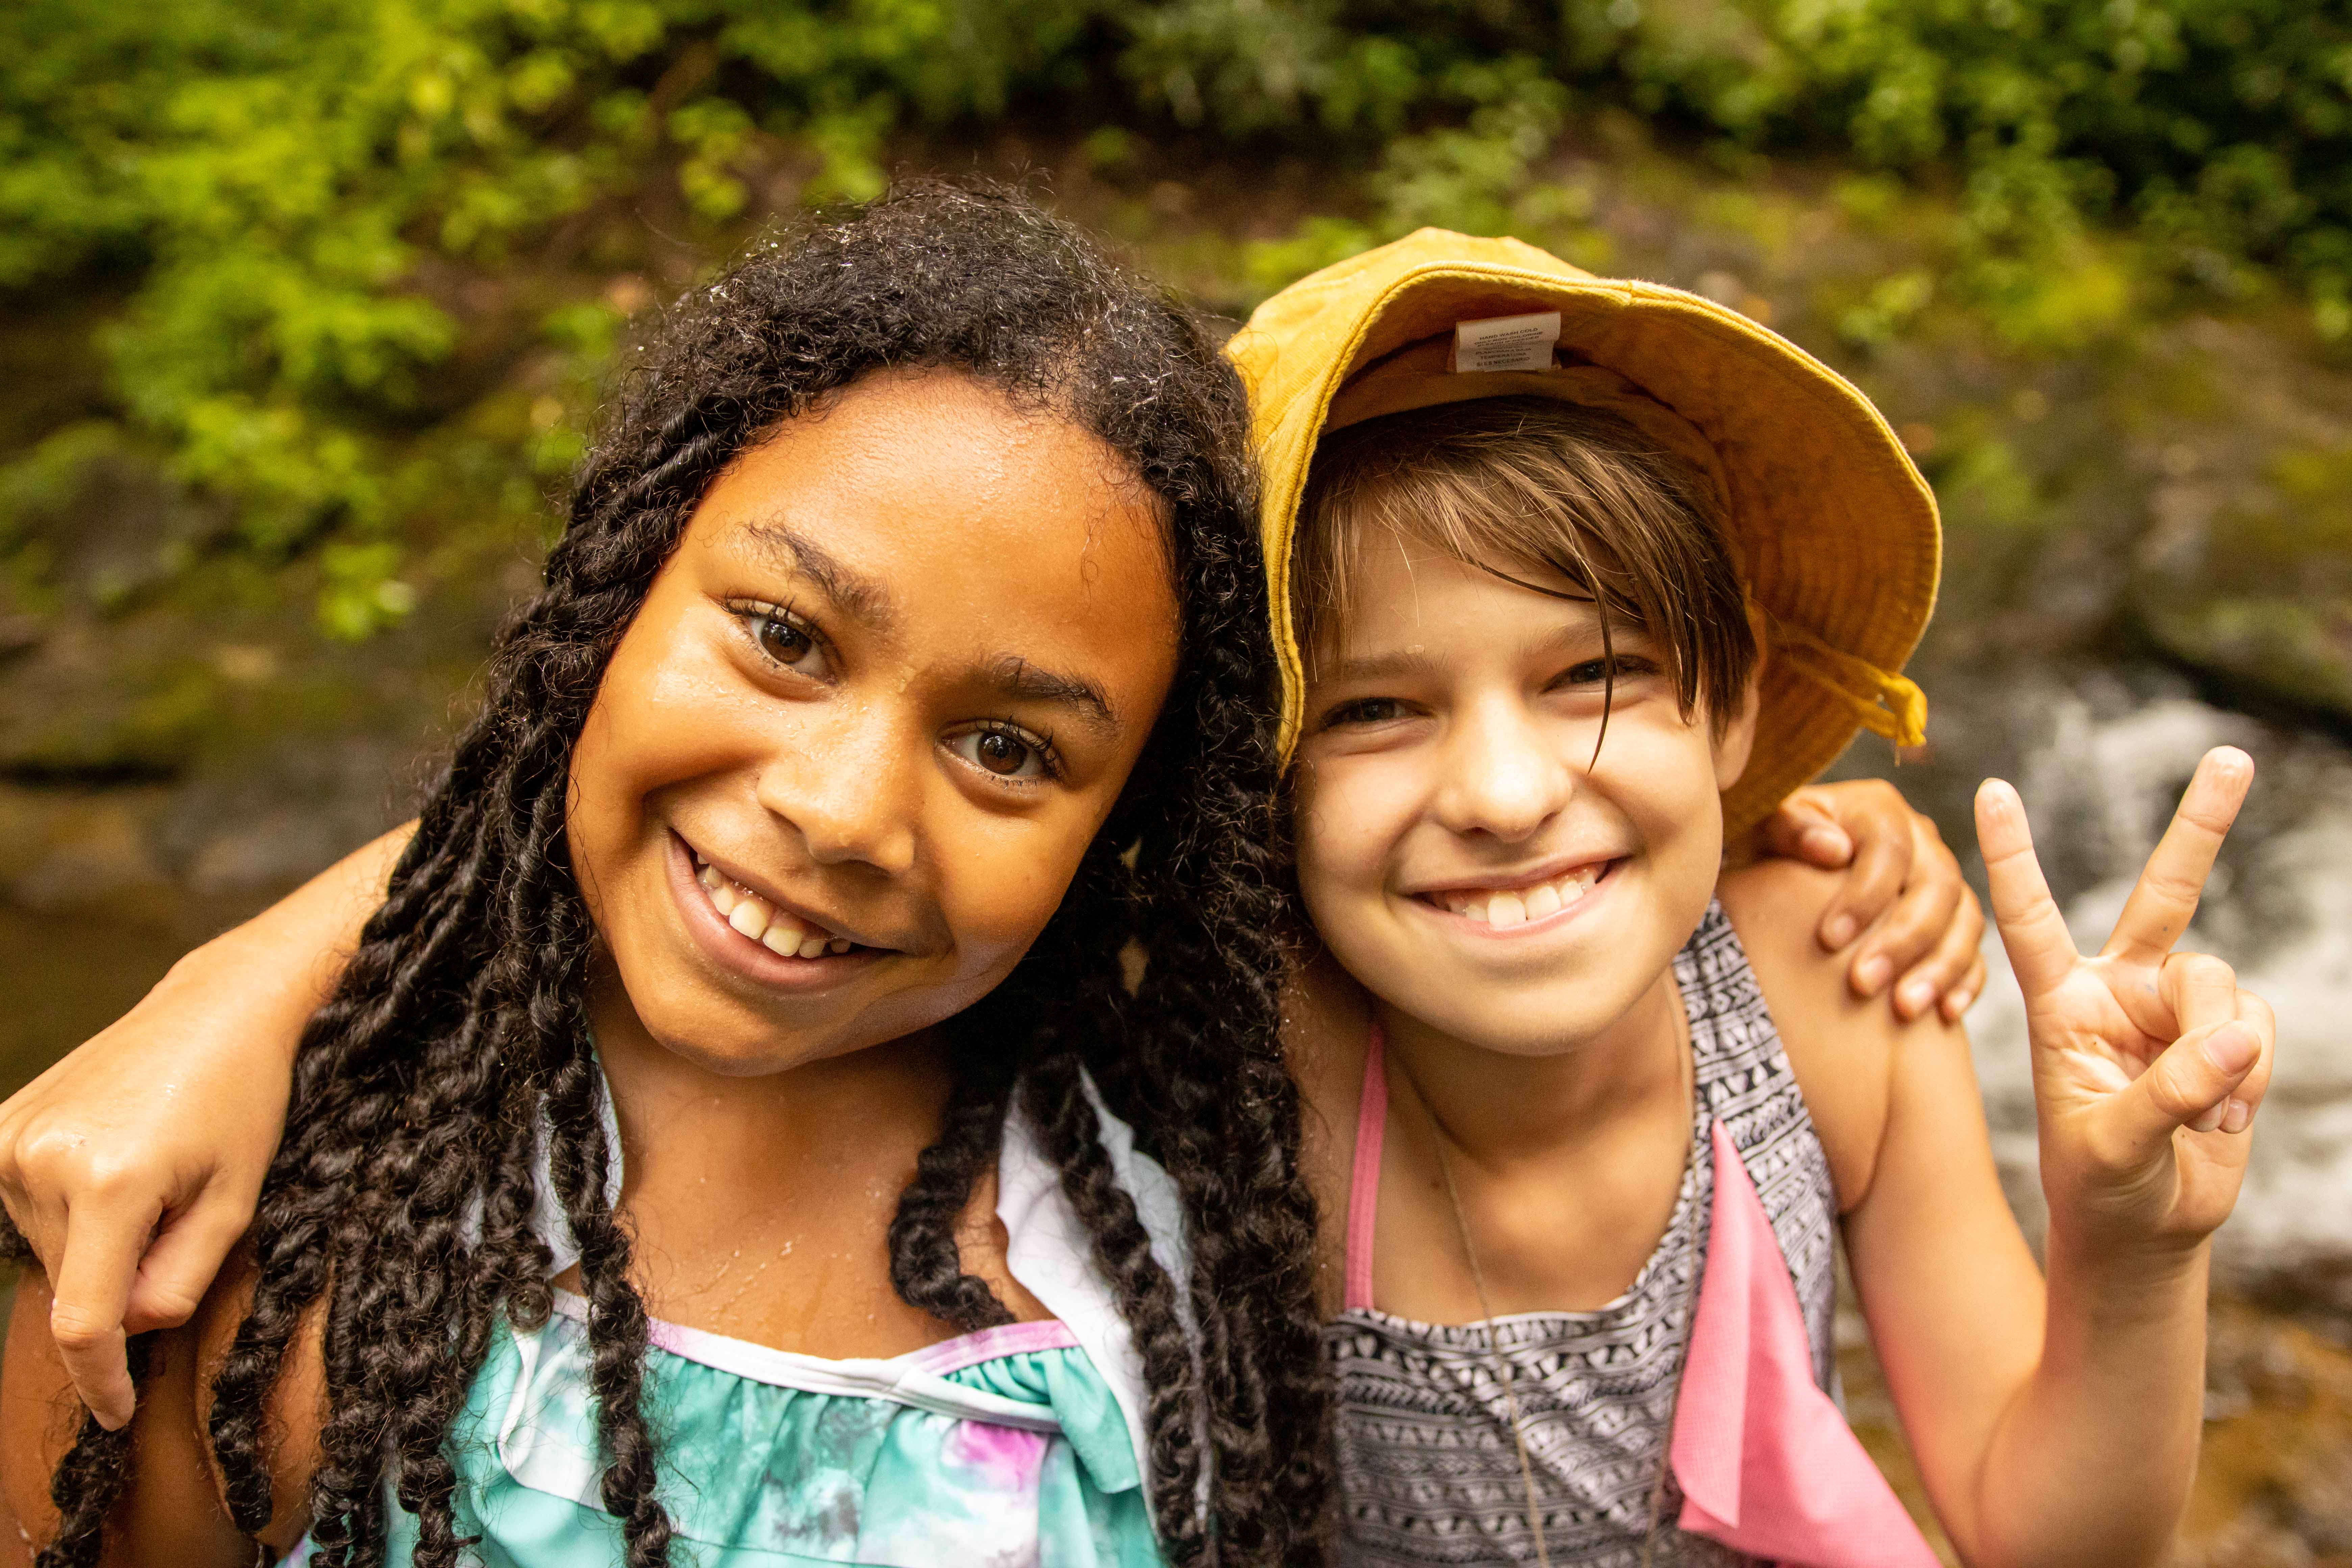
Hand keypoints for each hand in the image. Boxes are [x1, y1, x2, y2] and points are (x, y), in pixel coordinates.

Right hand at [0, 961, 293, 1428]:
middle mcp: (42, 1159)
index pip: (84, 1323)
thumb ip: (180, 1282)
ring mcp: (10, 1139)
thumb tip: (127, 1334)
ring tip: (152, 1174)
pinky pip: (26, 1206)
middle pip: (73, 1281)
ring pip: (49, 1247)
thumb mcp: (235, 1202)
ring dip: (97, 1239)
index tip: (119, 1413)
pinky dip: (69, 1210)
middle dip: (122, 1277)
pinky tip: (114, 1162)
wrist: (216, 1013)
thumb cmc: (243, 1104)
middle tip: (179, 1215)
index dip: (100, 1380)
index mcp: (111, 1183)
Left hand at [1757, 779, 1987, 1020]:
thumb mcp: (1762, 832)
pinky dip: (1965, 980)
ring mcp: (1942, 881)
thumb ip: (1789, 828)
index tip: (1828, 940)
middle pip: (1936, 885)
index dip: (1865, 896)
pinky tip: (1945, 1013)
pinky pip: (1975, 950)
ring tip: (1904, 1008)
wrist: (1782, 874)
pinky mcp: (1954, 921)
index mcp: (1877, 810)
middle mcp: (1921, 840)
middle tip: (1863, 984)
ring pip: (1964, 919)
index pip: (1888, 848)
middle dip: (1903, 939)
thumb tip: (1832, 848)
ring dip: (1939, 967)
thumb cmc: (1767, 850)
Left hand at [1977, 747, 2273, 1253]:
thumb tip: (2234, 1040)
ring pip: (2221, 985)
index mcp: (2060, 1004)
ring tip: (2204, 1114)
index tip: (1992, 788)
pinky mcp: (2224, 1035)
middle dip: (2202, 825)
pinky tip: (2225, 1119)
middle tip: (2233, 755)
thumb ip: (2170, 1094)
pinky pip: (2255, 1029)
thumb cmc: (2102, 1186)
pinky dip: (2249, 1076)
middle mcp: (2118, 989)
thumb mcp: (2114, 1146)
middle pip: (2164, 893)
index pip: (2028, 917)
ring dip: (2224, 1052)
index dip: (2013, 855)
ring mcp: (2174, 1008)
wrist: (2144, 1227)